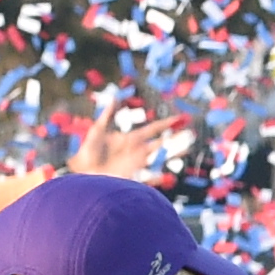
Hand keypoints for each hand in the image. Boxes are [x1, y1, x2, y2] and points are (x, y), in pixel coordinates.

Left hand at [72, 100, 189, 181]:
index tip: (180, 118)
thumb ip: (108, 114)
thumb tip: (115, 97)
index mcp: (132, 138)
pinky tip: (165, 176)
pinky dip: (157, 177)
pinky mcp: (133, 176)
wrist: (82, 170)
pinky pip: (149, 177)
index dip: (167, 124)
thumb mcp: (98, 129)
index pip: (154, 129)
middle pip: (162, 143)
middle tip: (191, 133)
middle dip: (177, 138)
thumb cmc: (88, 150)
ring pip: (160, 157)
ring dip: (174, 153)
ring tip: (187, 149)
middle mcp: (139, 151)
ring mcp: (138, 164)